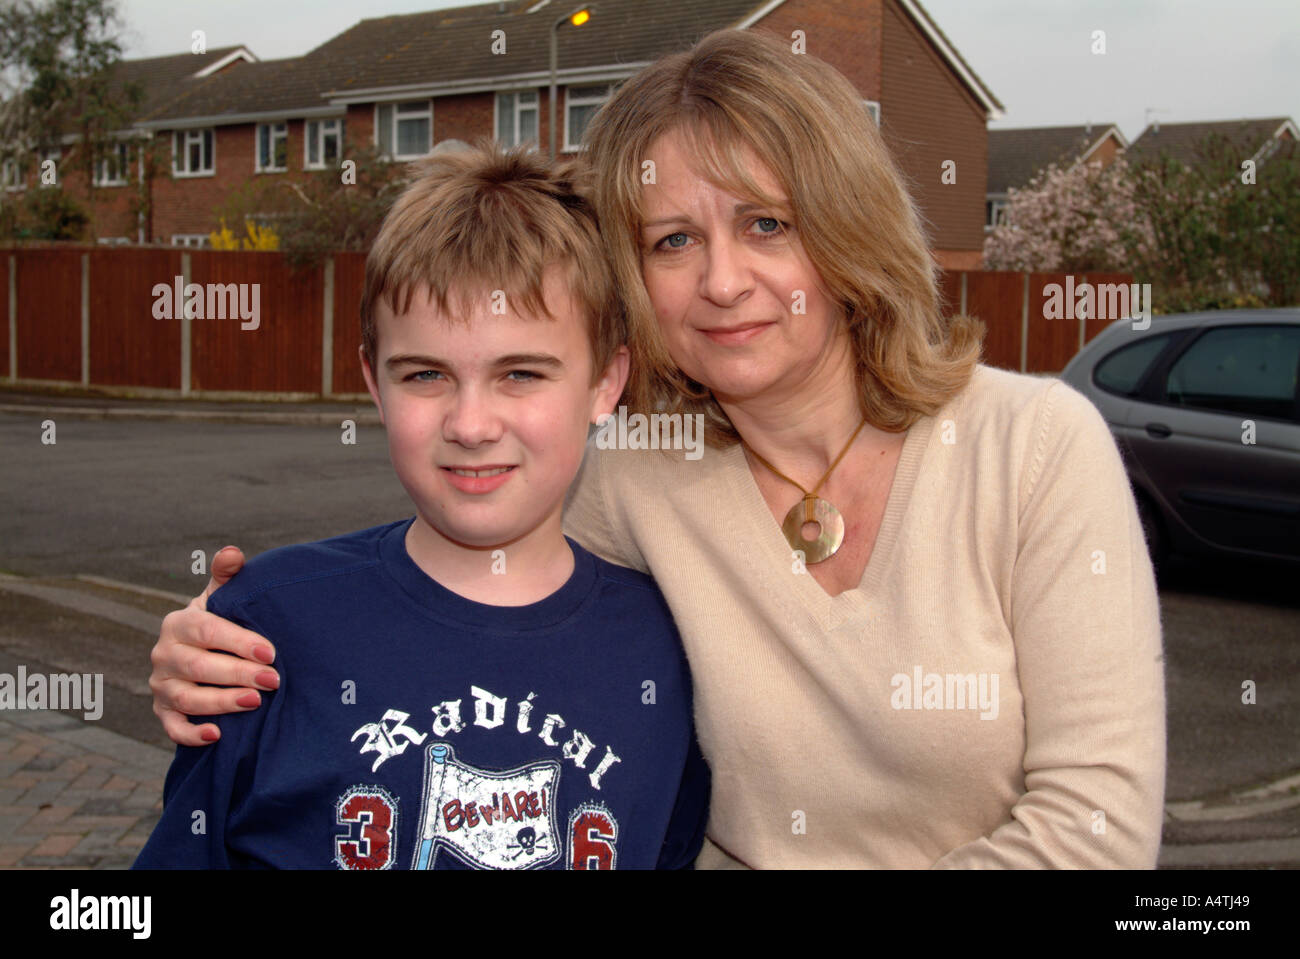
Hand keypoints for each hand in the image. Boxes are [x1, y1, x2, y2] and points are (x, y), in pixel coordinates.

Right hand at [149, 546, 278, 745]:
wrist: (202, 651)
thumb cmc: (221, 621)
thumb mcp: (224, 597)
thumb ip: (228, 576)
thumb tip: (232, 553)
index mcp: (180, 622)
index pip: (208, 631)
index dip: (239, 642)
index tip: (271, 652)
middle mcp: (164, 653)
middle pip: (199, 667)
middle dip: (238, 675)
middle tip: (273, 680)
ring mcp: (161, 685)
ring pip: (187, 698)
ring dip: (222, 703)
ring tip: (255, 703)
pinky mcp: (162, 711)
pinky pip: (172, 727)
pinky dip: (191, 734)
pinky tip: (217, 735)